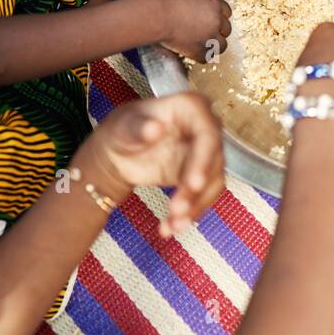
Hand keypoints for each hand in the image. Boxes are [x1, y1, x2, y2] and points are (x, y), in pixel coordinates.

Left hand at [79, 93, 225, 237]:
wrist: (120, 150)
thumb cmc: (123, 130)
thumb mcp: (124, 127)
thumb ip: (139, 128)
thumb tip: (155, 128)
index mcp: (191, 107)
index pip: (208, 134)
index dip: (203, 160)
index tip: (192, 184)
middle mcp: (205, 128)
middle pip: (213, 162)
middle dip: (197, 191)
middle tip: (178, 212)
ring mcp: (206, 152)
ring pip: (212, 183)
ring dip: (195, 207)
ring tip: (173, 227)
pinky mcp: (201, 173)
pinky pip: (203, 196)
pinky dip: (190, 213)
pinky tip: (171, 227)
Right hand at [155, 0, 231, 61]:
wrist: (158, 17)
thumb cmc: (166, 4)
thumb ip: (200, 5)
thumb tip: (199, 12)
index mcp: (214, 4)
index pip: (227, 12)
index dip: (219, 18)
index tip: (214, 21)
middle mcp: (216, 21)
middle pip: (226, 30)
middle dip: (217, 32)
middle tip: (206, 33)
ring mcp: (210, 37)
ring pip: (222, 46)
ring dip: (213, 46)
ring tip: (202, 44)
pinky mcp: (201, 51)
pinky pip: (207, 57)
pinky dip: (200, 56)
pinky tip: (193, 52)